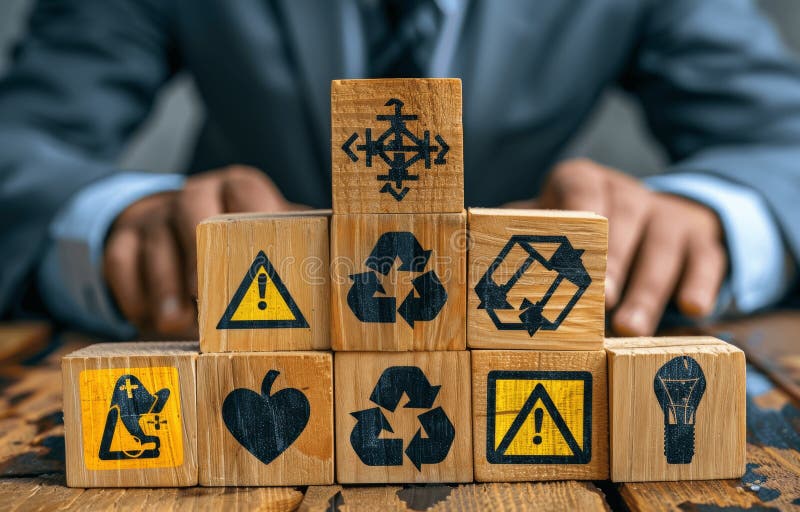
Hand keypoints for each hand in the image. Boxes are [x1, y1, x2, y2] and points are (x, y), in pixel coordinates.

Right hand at [104, 165, 305, 337]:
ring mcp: (156, 212)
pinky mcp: (123, 234)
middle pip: (192, 208)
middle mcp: (197, 192)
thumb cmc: (240, 244)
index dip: (249, 226)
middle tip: (207, 300)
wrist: (174, 225)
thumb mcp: (270, 239)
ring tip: (175, 322)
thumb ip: (296, 247)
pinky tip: (144, 319)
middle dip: (199, 256)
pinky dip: (130, 291)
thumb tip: (341, 268)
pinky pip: (118, 257)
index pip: (245, 191)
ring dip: (164, 284)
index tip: (258, 269)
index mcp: (239, 188)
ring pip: (154, 237)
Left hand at [505, 159, 726, 335]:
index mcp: (584, 182)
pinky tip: (692, 309)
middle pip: (624, 219)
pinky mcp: (703, 242)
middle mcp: (628, 193)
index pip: (580, 184)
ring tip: (630, 329)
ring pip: (662, 248)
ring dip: (647, 289)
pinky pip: (708, 260)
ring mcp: (668, 216)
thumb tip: (466, 258)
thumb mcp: (549, 222)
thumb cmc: (581, 233)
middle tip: (602, 301)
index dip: (578, 215)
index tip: (573, 253)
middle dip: (613, 261)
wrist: (651, 221)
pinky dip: (701, 284)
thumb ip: (519, 233)